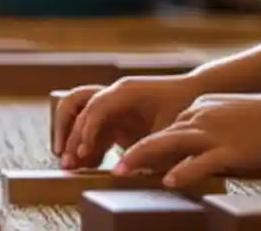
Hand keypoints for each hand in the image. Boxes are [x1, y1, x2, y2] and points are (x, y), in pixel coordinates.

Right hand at [57, 75, 202, 169]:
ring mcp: (112, 104)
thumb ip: (146, 150)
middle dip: (67, 133)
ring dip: (69, 135)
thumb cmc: (184, 108)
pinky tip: (86, 164)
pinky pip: (93, 128)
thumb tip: (122, 170)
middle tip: (64, 160)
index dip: (85, 131)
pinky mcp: (116, 116)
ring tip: (68, 162)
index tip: (81, 153)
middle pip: (75, 105)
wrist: (196, 93)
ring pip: (77, 113)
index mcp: (124, 92)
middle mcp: (112, 94)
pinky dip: (86, 143)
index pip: (94, 108)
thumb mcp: (168, 132)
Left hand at [113, 93, 260, 187]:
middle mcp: (200, 117)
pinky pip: (201, 161)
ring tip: (122, 172)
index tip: (126, 160)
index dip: (144, 147)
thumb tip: (191, 149)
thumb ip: (207, 129)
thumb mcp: (228, 116)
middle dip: (133, 151)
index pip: (165, 128)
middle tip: (112, 167)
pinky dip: (183, 171)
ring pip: (170, 143)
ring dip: (142, 158)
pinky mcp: (231, 149)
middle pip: (159, 134)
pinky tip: (169, 182)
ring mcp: (215, 132)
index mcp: (199, 109)